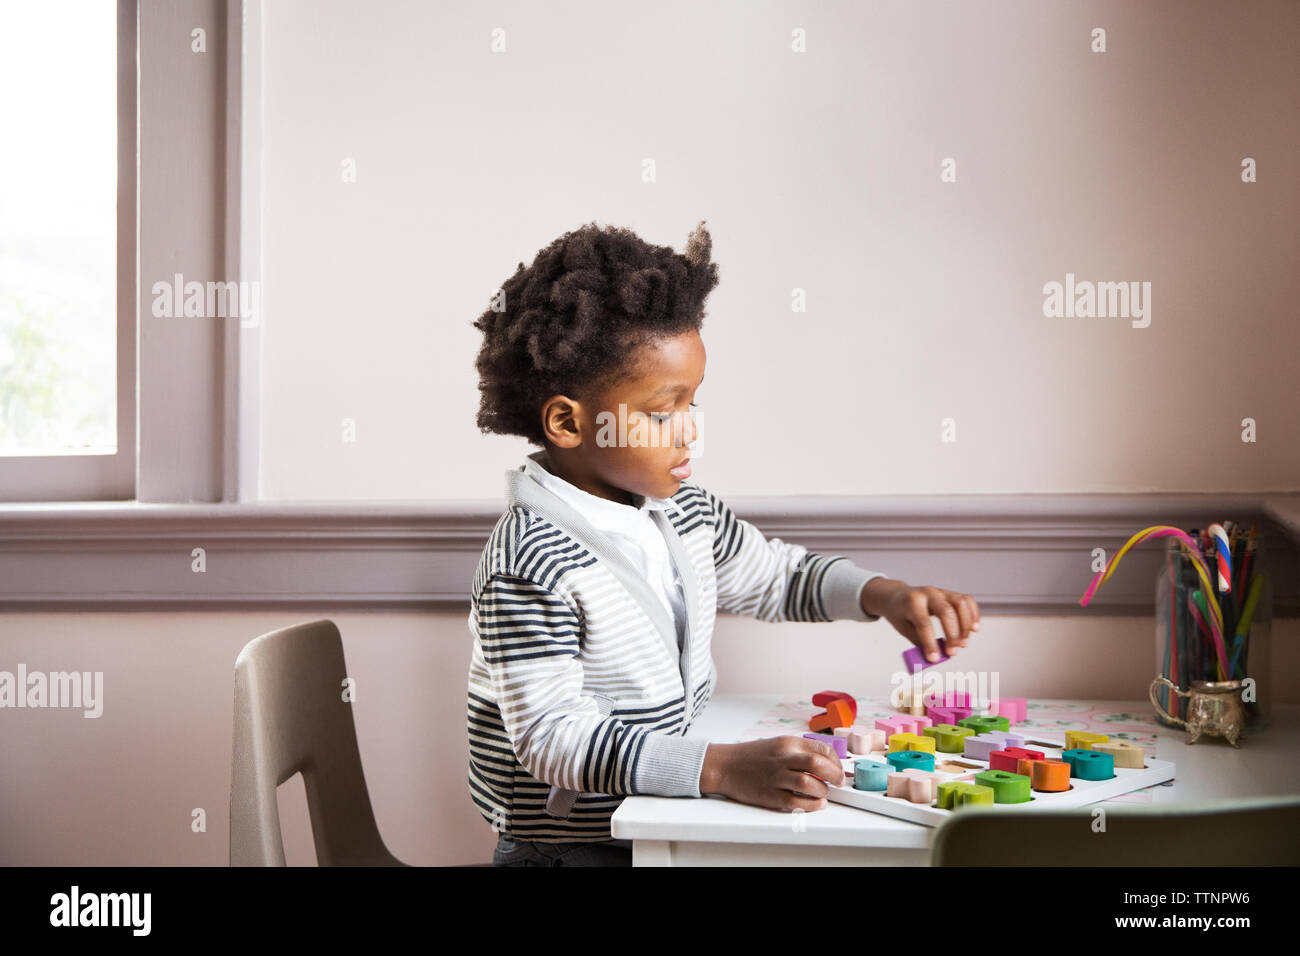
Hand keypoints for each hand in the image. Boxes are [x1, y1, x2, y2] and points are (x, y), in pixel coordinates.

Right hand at [699, 737, 843, 810]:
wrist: (724, 765)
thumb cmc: (751, 756)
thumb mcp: (777, 744)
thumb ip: (799, 752)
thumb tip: (826, 764)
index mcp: (787, 743)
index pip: (822, 749)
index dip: (836, 762)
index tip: (838, 770)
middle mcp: (783, 758)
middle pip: (818, 764)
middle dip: (835, 775)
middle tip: (838, 783)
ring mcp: (775, 777)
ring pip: (809, 784)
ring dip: (823, 791)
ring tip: (823, 793)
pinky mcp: (769, 795)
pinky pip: (796, 802)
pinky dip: (811, 805)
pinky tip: (815, 804)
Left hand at [861, 578, 980, 662]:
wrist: (897, 596)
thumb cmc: (901, 614)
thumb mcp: (904, 629)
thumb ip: (921, 642)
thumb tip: (939, 657)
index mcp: (912, 602)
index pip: (924, 623)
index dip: (930, 643)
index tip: (934, 659)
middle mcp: (928, 593)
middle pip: (945, 611)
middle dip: (952, 634)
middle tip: (952, 652)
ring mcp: (941, 591)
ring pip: (960, 603)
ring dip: (965, 625)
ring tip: (963, 643)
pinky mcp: (950, 594)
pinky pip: (967, 600)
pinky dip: (973, 614)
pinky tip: (973, 629)